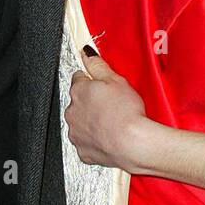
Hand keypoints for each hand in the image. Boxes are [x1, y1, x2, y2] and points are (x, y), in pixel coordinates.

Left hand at [64, 48, 146, 168]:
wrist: (132, 144)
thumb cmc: (126, 112)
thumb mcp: (116, 80)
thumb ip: (97, 65)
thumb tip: (86, 53)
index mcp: (78, 91)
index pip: (79, 79)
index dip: (92, 82)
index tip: (102, 86)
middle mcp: (72, 112)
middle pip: (78, 102)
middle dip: (91, 103)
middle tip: (111, 105)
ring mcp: (76, 133)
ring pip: (81, 123)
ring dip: (91, 122)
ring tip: (112, 122)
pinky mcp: (83, 151)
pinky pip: (86, 143)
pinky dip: (95, 141)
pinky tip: (109, 137)